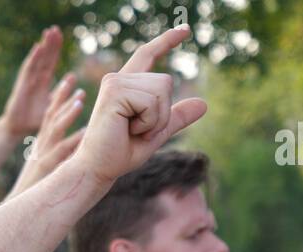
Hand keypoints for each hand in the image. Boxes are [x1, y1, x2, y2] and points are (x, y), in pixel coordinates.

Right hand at [2, 26, 63, 136]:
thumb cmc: (34, 120)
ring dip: (43, 47)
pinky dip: (33, 58)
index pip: (50, 62)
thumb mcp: (53, 107)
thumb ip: (63, 97)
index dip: (55, 50)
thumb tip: (79, 92)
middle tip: (55, 29)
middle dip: (49, 44)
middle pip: (44, 58)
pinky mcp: (22, 86)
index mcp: (42, 83)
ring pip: (37, 60)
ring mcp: (28, 81)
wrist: (18, 129)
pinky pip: (28, 70)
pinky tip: (38, 47)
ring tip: (48, 33)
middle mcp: (35, 80)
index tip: (60, 36)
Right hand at [10, 73, 85, 196]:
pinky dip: (74, 140)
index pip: (48, 112)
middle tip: (73, 79)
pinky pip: (61, 151)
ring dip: (67, 113)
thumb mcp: (48, 162)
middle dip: (61, 96)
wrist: (19, 204)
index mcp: (41, 141)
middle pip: (49, 114)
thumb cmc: (37, 185)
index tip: (69, 79)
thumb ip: (63, 151)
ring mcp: (42, 154)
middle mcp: (41, 143)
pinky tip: (87, 132)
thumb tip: (82, 143)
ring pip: (54, 128)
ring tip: (80, 100)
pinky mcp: (46, 167)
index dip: (58, 95)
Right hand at [72, 26, 207, 186]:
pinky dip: (148, 121)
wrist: (98, 169)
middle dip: (162, 112)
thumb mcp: (156, 132)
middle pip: (166, 81)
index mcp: (126, 86)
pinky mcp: (114, 92)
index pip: (147, 55)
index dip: (166, 41)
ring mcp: (115, 83)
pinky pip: (152, 101)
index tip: (185, 30)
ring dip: (156, 118)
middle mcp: (119, 79)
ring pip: (161, 89)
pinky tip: (127, 129)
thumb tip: (204, 104)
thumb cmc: (120, 153)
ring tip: (132, 130)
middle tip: (138, 130)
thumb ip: (176, 117)